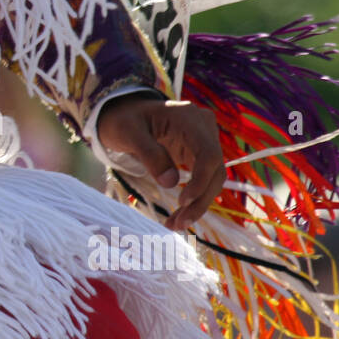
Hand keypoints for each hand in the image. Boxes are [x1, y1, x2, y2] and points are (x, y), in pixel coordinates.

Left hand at [95, 92, 225, 230]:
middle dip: (199, 200)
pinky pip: (203, 179)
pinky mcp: (198, 154)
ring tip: (175, 225)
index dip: (200, 181)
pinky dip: (193, 199)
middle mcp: (204, 128)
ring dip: (197, 205)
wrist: (124, 113)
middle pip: (215, 170)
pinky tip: (178, 217)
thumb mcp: (128, 133)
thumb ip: (149, 154)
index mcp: (189, 118)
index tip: (182, 202)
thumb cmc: (124, 120)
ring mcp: (204, 141)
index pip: (208, 154)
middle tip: (178, 224)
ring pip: (213, 179)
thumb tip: (171, 183)